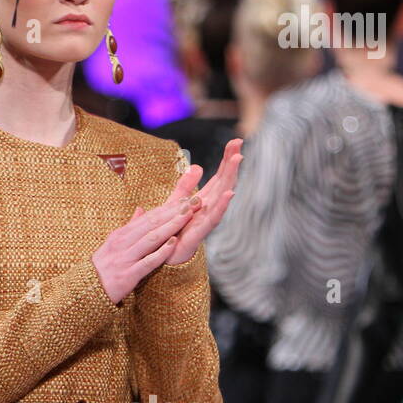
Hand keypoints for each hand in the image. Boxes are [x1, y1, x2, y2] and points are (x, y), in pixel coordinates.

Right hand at [92, 187, 198, 304]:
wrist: (88, 290)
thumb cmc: (104, 266)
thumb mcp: (113, 243)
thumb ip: (130, 227)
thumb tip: (141, 209)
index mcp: (121, 234)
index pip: (148, 217)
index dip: (168, 208)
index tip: (185, 200)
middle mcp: (123, 243)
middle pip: (152, 224)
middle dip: (173, 212)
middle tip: (193, 202)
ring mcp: (125, 258)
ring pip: (151, 239)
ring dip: (170, 226)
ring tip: (187, 216)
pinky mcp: (128, 275)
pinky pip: (148, 262)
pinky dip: (161, 252)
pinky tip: (174, 243)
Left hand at [134, 139, 243, 265]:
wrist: (162, 261)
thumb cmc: (171, 234)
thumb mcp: (175, 204)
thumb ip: (185, 186)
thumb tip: (198, 166)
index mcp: (203, 201)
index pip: (218, 176)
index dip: (226, 160)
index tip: (235, 141)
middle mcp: (208, 209)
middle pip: (222, 182)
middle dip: (231, 163)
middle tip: (239, 143)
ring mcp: (205, 221)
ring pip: (220, 196)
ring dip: (230, 178)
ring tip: (238, 160)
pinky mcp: (198, 234)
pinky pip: (211, 219)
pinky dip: (221, 206)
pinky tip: (229, 193)